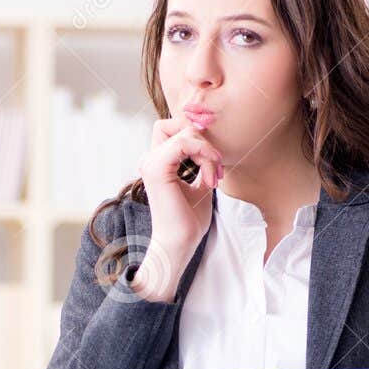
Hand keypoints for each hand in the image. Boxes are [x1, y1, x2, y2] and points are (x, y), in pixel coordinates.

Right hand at [131, 116, 221, 300]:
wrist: (179, 243)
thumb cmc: (189, 220)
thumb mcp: (200, 183)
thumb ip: (201, 162)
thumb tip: (212, 145)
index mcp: (157, 163)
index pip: (173, 130)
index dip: (196, 134)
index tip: (217, 157)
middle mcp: (150, 160)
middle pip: (174, 124)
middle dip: (201, 138)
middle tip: (217, 163)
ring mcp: (151, 163)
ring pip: (183, 132)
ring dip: (206, 150)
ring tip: (215, 175)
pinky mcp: (157, 169)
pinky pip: (184, 143)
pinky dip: (203, 154)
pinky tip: (211, 174)